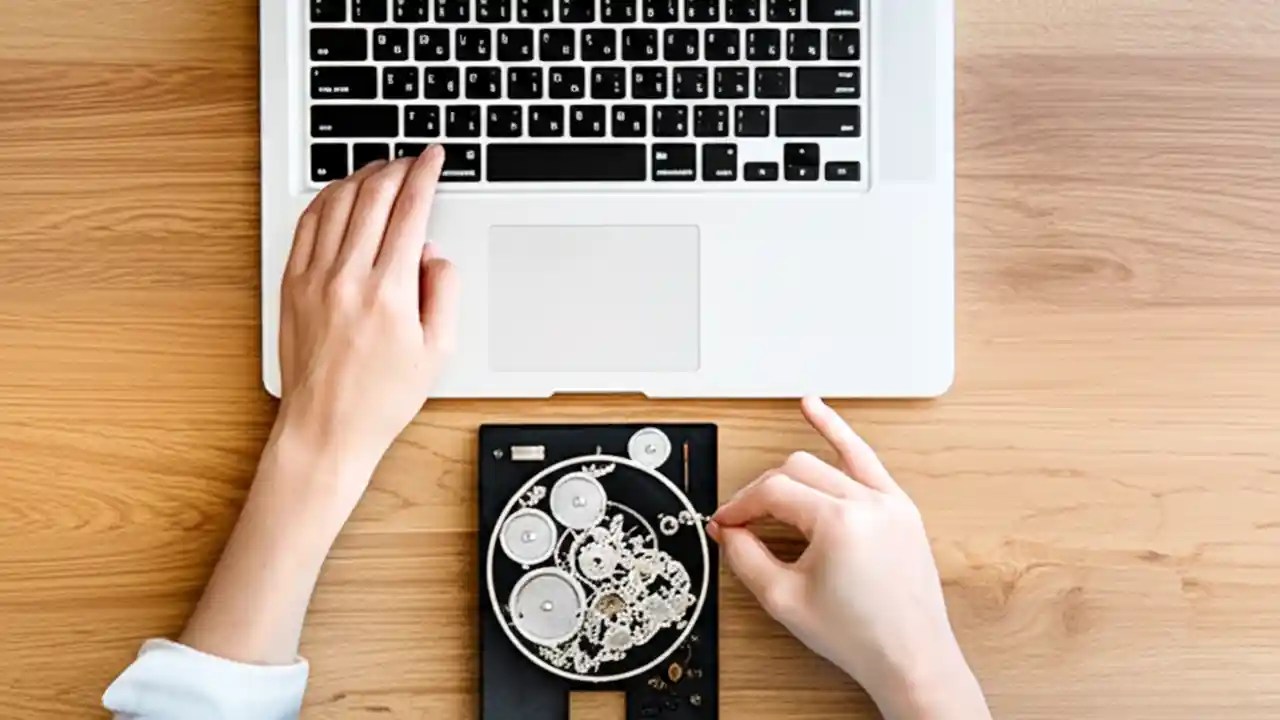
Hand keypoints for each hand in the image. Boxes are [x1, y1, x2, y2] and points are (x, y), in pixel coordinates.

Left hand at [277, 148, 458, 478]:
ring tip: (381, 171)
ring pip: (336, 202)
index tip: (434, 157)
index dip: (426, 174)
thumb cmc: (382, 398)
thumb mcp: (439, 350)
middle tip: (413, 160)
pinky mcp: (292, 284)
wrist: (327, 426)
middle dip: (398, 168)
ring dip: (362, 177)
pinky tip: (341, 195)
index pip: (410, 210)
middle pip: (373, 196)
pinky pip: (307, 224)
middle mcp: (348, 277)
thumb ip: (445, 292)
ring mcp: (314, 278)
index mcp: (390, 292)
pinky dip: (326, 199)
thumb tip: (434, 253)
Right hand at [709, 397, 989, 719]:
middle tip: (743, 517)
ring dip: (803, 453)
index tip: (726, 523)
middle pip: (798, 470)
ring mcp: (890, 503)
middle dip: (763, 489)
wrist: (911, 659)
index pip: (774, 492)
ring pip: (831, 461)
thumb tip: (728, 531)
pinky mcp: (902, 510)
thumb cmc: (859, 637)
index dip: (740, 505)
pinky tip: (823, 412)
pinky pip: (868, 461)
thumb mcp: (784, 600)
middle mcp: (870, 503)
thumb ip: (746, 557)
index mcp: (840, 522)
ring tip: (796, 411)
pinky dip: (844, 435)